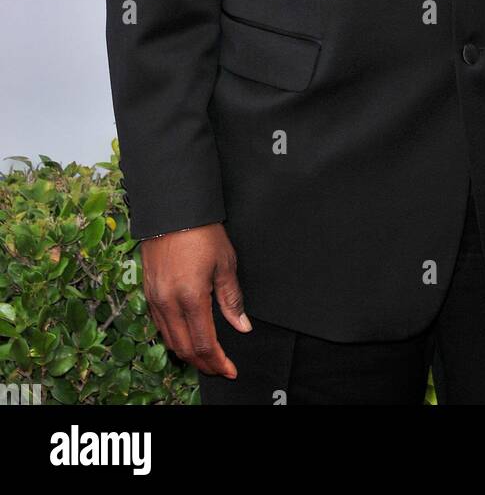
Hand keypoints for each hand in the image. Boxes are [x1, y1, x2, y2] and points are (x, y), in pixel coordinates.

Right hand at [140, 223, 251, 376]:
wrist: (172, 209)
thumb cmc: (202, 231)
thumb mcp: (225, 263)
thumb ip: (232, 299)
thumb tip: (241, 325)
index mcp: (190, 297)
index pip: (204, 343)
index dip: (218, 362)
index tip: (230, 370)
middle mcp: (168, 302)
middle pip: (184, 349)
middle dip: (203, 363)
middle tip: (220, 368)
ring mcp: (154, 298)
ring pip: (169, 340)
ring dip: (187, 353)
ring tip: (206, 357)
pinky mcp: (147, 291)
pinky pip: (160, 325)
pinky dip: (174, 337)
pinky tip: (186, 336)